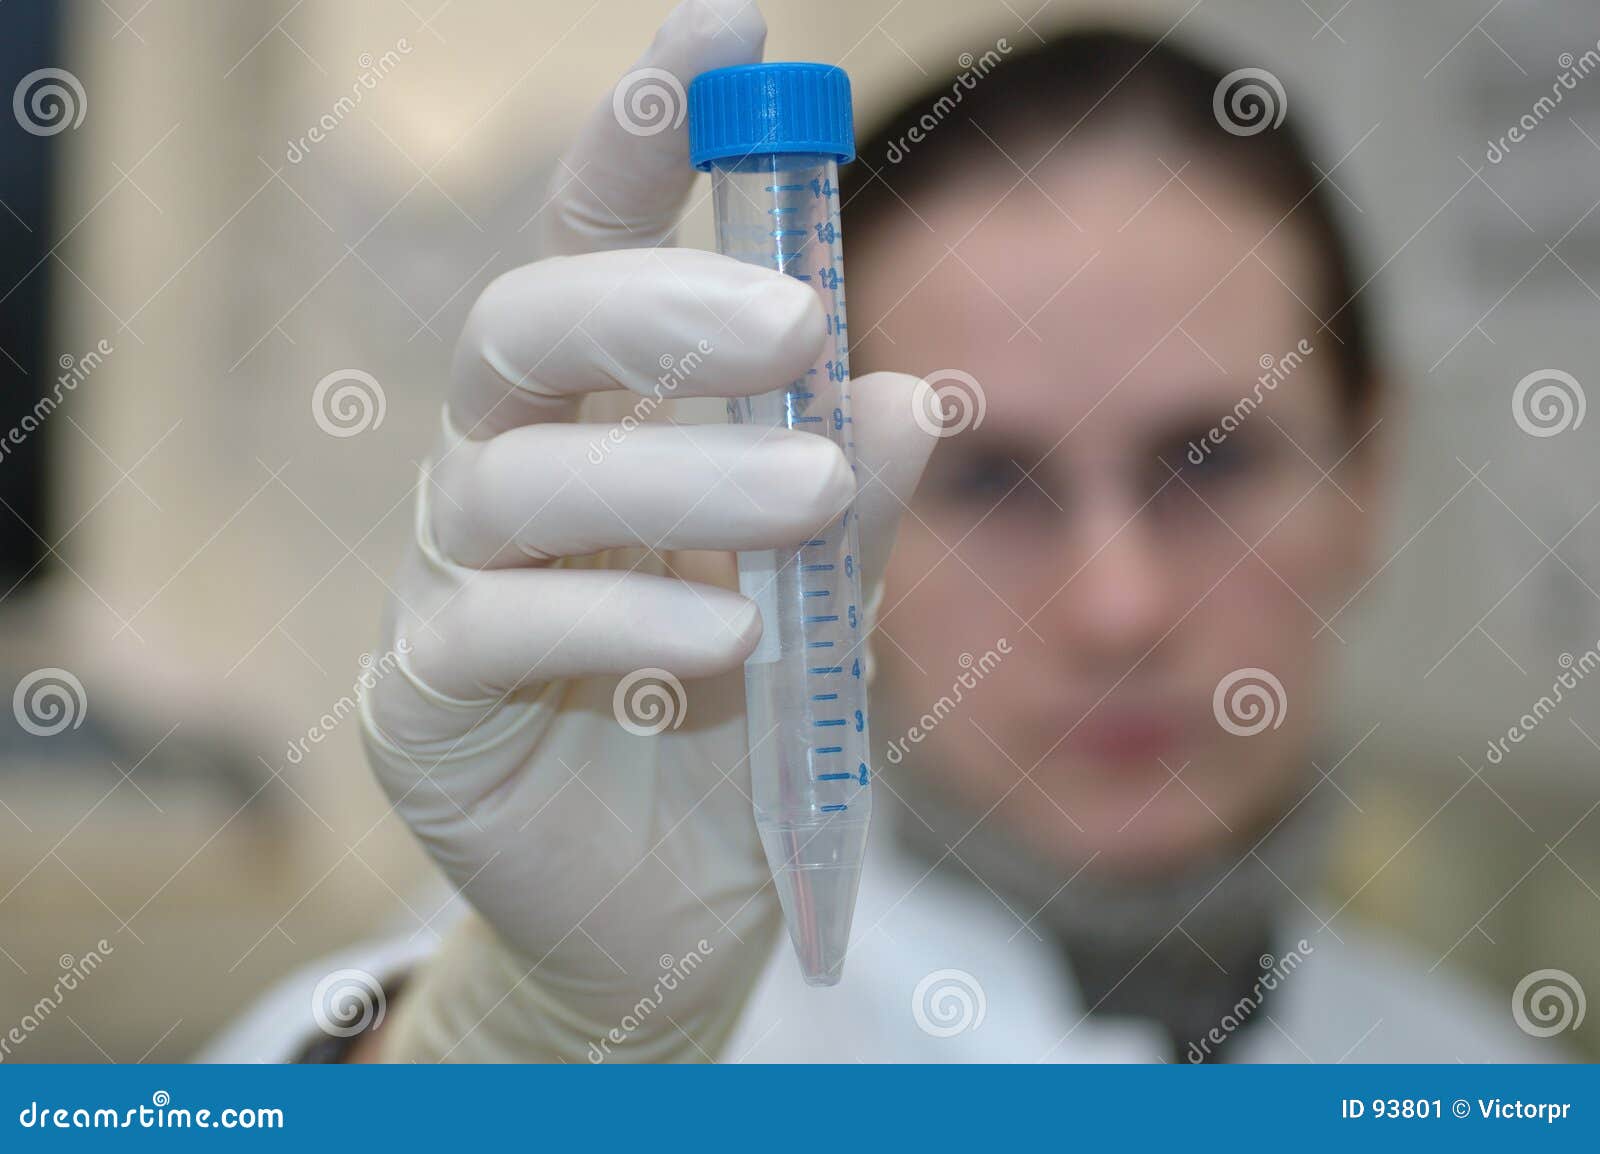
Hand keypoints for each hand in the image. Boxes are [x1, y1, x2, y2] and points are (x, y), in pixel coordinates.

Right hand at [360, 0, 934, 1061]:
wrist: (672, 908)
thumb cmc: (743, 729)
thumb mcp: (827, 596)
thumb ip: (855, 499)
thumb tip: (906, 392)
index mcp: (601, 420)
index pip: (596, 245)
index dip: (645, 133)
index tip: (724, 26)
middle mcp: (505, 470)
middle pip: (525, 329)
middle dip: (654, 302)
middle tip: (794, 319)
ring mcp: (449, 579)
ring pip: (518, 479)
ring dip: (674, 476)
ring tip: (804, 508)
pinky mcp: (422, 695)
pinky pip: (497, 628)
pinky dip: (619, 622)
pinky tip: (718, 645)